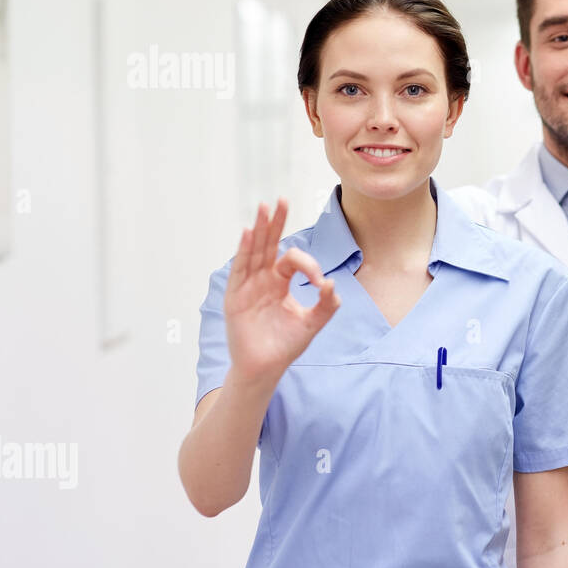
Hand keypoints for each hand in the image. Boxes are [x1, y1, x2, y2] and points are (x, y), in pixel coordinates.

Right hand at [223, 198, 340, 381]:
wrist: (265, 368)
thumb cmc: (286, 345)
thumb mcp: (312, 323)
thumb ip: (326, 305)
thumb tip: (332, 284)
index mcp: (280, 281)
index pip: (292, 259)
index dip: (307, 263)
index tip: (319, 280)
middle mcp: (263, 279)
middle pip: (269, 244)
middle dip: (275, 223)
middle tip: (282, 200)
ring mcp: (248, 286)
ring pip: (254, 251)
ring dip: (259, 230)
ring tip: (264, 208)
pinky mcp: (235, 296)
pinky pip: (240, 269)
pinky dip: (244, 251)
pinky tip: (249, 233)